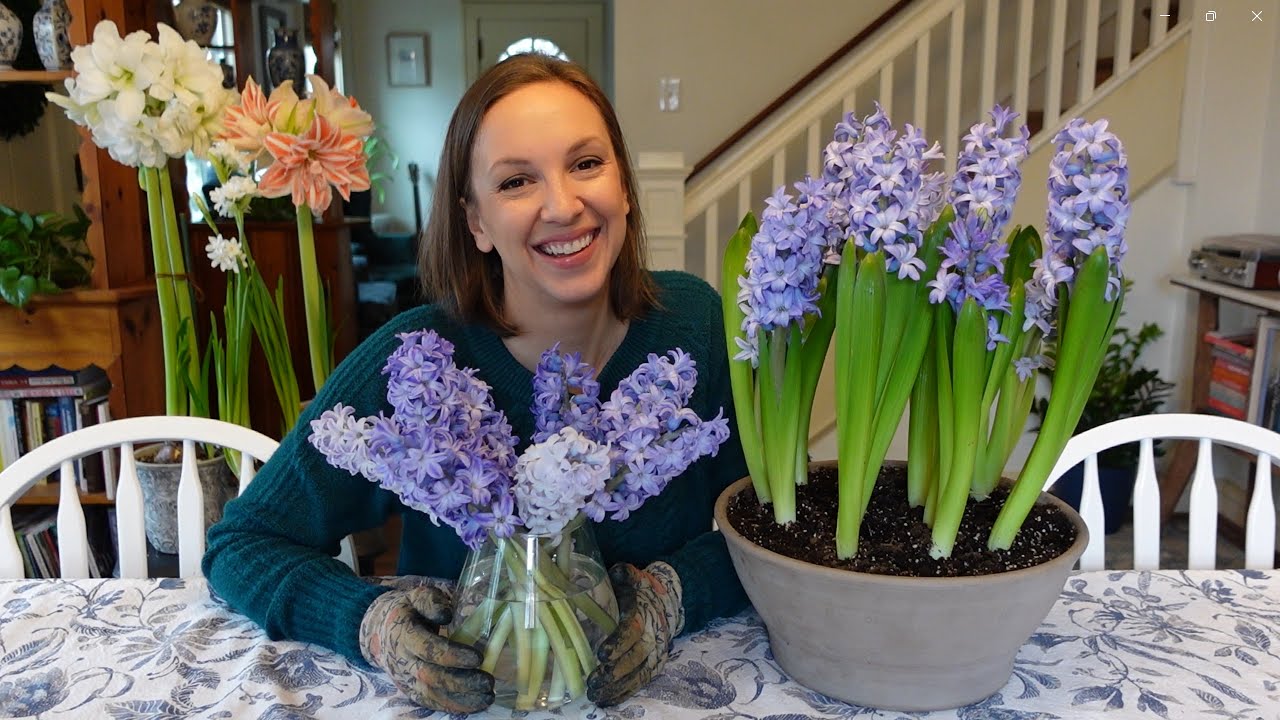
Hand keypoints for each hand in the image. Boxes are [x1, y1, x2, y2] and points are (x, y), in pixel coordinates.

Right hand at [359, 585, 494, 712]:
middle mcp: (402, 660)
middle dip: (461, 682)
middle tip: (488, 681)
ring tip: (487, 696)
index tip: (478, 657)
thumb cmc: (408, 611)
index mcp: (403, 634)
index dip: (452, 655)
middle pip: (430, 677)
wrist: (382, 631)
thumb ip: (431, 601)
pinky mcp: (410, 690)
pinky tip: (475, 704)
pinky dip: (453, 706)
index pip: (427, 648)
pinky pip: (430, 702)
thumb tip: (446, 615)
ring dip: (460, 699)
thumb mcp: (417, 596)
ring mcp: (404, 679)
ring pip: (431, 694)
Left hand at [586, 561, 684, 706]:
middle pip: (635, 658)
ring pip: (638, 674)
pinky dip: (625, 693)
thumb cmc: (641, 590)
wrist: (668, 601)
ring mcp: (655, 654)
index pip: (631, 631)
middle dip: (614, 671)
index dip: (618, 643)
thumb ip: (625, 574)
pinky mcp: (654, 666)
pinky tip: (607, 700)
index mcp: (643, 616)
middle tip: (594, 682)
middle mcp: (652, 637)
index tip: (602, 654)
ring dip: (617, 686)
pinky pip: (641, 683)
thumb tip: (618, 571)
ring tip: (596, 695)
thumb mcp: (633, 576)